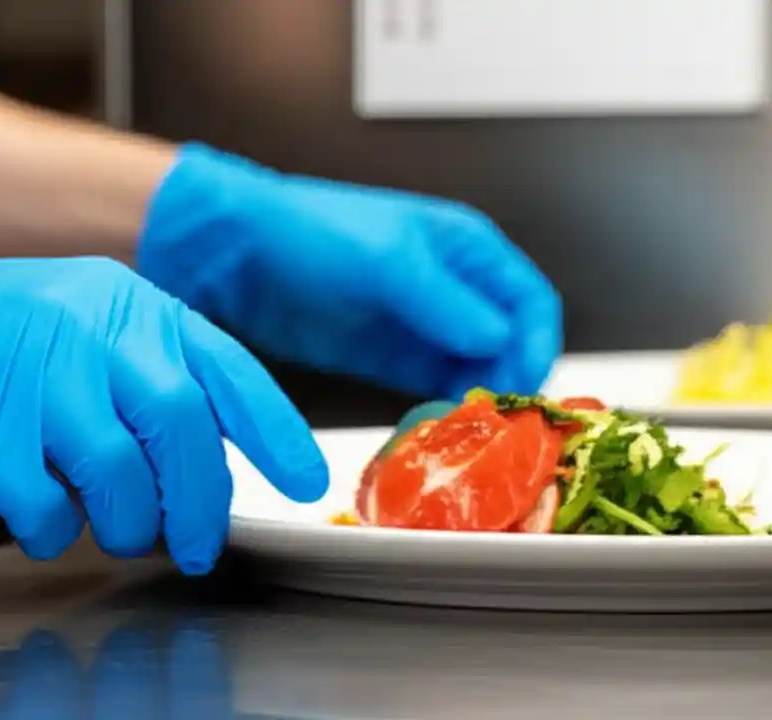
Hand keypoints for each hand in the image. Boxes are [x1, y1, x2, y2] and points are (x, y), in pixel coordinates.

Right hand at [0, 239, 326, 571]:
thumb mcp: (56, 322)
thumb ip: (130, 370)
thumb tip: (202, 452)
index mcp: (116, 298)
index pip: (224, 367)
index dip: (274, 430)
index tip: (304, 480)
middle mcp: (87, 328)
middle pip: (187, 430)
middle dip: (204, 502)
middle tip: (199, 545)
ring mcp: (36, 378)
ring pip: (128, 479)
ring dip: (131, 523)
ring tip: (112, 529)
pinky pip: (53, 512)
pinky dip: (54, 530)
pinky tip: (35, 515)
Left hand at [138, 144, 561, 398]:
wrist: (234, 254)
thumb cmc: (310, 233)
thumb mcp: (387, 261)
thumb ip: (445, 302)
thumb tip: (498, 340)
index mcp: (465, 248)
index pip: (529, 302)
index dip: (536, 345)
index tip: (524, 387)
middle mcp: (451, 288)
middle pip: (508, 344)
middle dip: (509, 382)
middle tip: (500, 425)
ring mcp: (418, 326)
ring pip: (473, 372)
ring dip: (476, 402)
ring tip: (469, 434)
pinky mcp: (384, 359)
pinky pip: (430, 389)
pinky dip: (439, 410)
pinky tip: (435, 429)